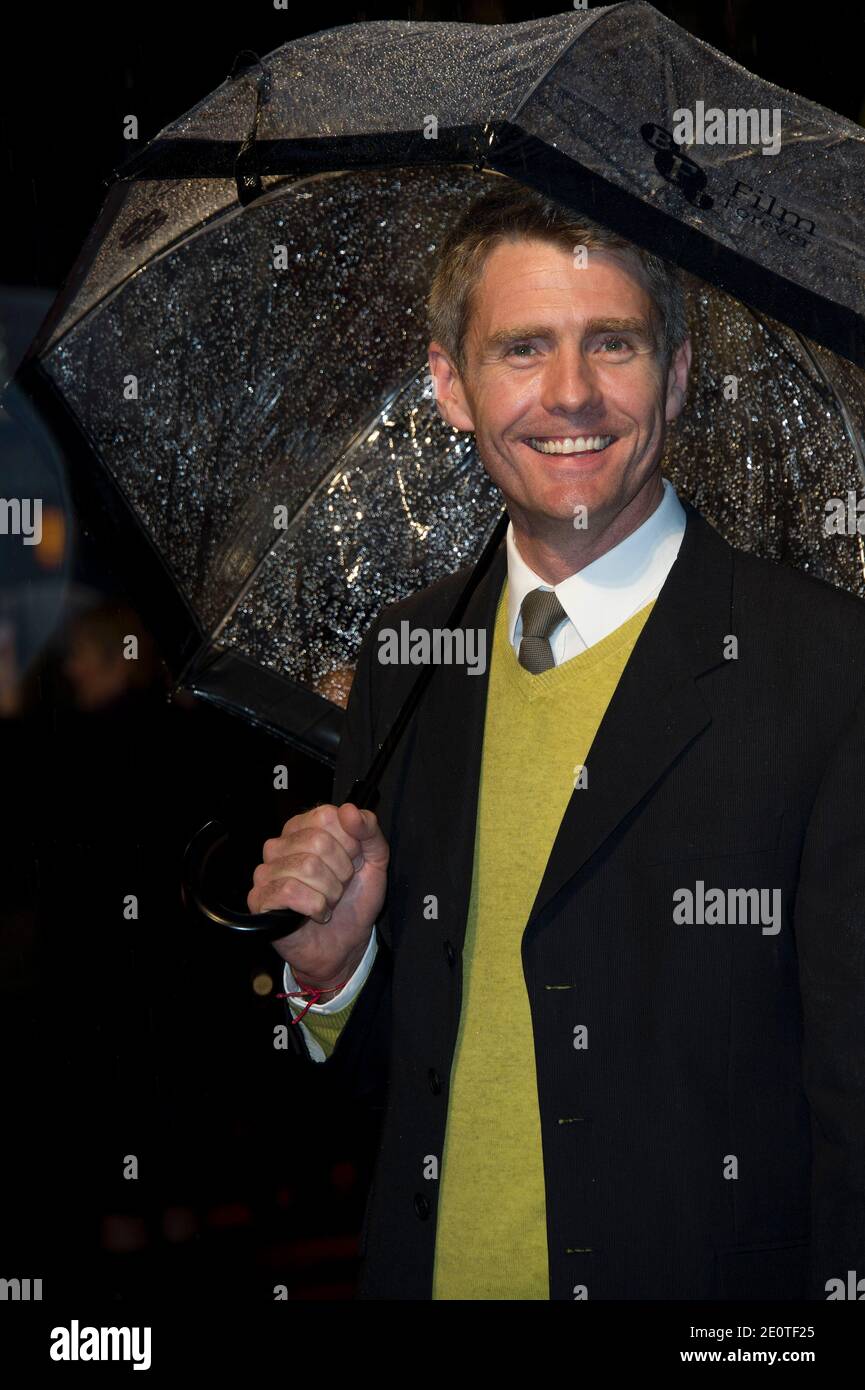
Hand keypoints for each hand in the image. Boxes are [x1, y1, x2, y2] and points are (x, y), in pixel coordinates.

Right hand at [248, 802, 388, 985]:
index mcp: (304, 829)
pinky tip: (316, 913)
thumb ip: (369, 831)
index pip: (327, 816)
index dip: (349, 843)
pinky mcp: (260, 898)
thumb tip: (349, 810)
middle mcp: (281, 845)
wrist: (344, 945)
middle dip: (341, 872)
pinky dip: (314, 906)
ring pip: (307, 866)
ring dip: (330, 892)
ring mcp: (266, 871)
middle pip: (318, 842)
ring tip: (328, 901)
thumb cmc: (353, 902)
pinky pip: (290, 890)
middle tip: (340, 886)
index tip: (353, 861)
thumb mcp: (375, 861)